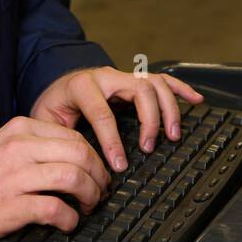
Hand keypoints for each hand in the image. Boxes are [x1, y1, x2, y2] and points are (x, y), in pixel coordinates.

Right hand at [0, 115, 110, 240]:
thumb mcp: (3, 145)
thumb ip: (34, 143)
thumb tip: (73, 153)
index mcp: (20, 130)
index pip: (73, 136)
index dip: (93, 156)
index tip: (97, 170)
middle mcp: (20, 149)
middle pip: (79, 153)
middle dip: (98, 174)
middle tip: (100, 189)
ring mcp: (16, 177)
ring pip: (73, 177)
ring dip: (89, 195)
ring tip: (88, 206)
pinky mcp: (13, 206)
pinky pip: (56, 209)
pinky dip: (69, 218)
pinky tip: (68, 223)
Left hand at [30, 66, 203, 173]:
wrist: (56, 85)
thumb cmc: (53, 106)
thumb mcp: (46, 121)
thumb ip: (60, 138)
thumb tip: (79, 163)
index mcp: (82, 86)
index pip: (103, 112)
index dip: (112, 141)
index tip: (119, 165)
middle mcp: (106, 76)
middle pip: (139, 90)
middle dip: (149, 120)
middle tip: (149, 148)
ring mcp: (122, 76)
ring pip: (154, 83)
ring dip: (169, 109)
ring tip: (173, 134)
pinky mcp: (134, 80)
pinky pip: (162, 80)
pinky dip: (181, 90)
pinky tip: (195, 100)